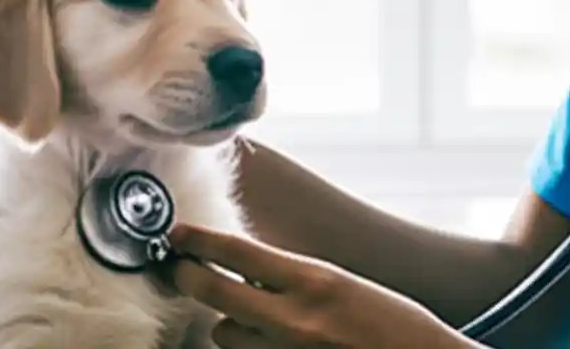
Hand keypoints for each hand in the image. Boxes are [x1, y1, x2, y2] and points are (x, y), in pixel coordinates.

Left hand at [164, 224, 479, 347]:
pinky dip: (250, 347)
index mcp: (313, 281)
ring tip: (249, 314)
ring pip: (223, 333)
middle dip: (185, 275)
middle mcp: (292, 319)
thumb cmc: (395, 325)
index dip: (197, 239)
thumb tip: (251, 267)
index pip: (236, 252)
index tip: (176, 233)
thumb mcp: (345, 286)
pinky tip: (270, 340)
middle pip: (210, 291)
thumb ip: (297, 278)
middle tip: (174, 266)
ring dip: (228, 321)